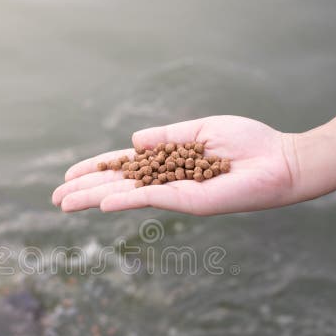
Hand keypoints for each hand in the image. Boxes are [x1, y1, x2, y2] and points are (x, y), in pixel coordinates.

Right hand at [52, 116, 302, 215]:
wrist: (279, 160)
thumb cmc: (247, 143)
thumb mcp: (199, 131)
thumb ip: (166, 137)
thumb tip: (132, 142)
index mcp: (167, 163)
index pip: (124, 168)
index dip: (96, 170)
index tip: (69, 175)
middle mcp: (167, 181)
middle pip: (118, 185)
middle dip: (86, 191)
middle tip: (56, 199)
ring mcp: (176, 193)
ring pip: (127, 195)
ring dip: (95, 198)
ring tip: (65, 204)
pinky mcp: (190, 201)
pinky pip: (153, 198)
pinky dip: (127, 199)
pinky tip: (104, 201)